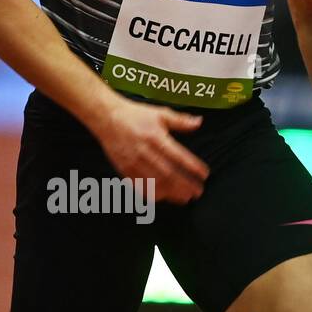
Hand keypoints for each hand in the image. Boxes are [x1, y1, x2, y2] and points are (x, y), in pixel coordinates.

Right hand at [88, 97, 208, 203]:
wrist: (106, 117)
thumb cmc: (135, 115)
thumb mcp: (159, 113)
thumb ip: (180, 120)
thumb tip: (199, 122)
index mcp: (155, 137)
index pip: (179, 156)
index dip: (193, 167)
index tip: (204, 174)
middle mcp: (145, 151)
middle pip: (169, 173)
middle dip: (185, 185)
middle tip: (198, 192)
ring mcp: (133, 162)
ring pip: (155, 182)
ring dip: (171, 192)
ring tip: (185, 198)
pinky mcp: (124, 168)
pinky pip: (139, 185)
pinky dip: (151, 193)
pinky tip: (162, 197)